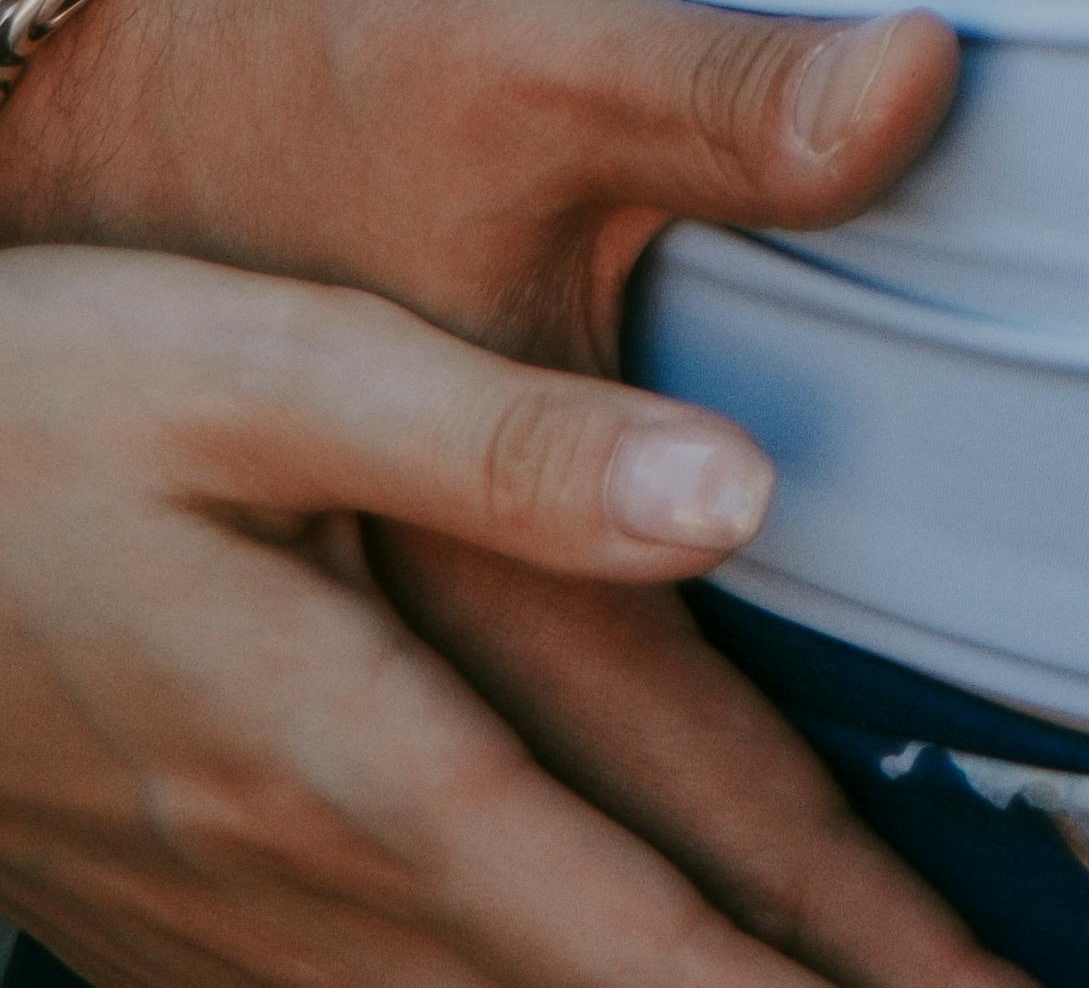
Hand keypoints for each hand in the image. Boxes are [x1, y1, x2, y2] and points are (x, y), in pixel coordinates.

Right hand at [0, 0, 994, 985]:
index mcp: (355, 750)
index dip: (802, 987)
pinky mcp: (168, 919)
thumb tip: (739, 496)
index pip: (634, 923)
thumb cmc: (43, 404)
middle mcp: (295, 880)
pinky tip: (574, 984)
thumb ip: (505, 441)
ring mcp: (220, 922)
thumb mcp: (268, 372)